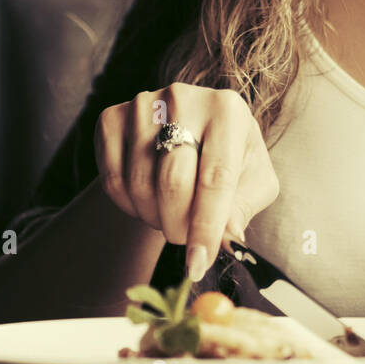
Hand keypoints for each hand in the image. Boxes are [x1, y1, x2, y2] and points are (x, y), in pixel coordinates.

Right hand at [94, 83, 279, 281]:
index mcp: (228, 110)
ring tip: (170, 213)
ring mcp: (144, 104)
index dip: (205, 226)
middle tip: (184, 239)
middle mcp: (184, 98)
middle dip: (177, 226)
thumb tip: (230, 237)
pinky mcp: (112, 117)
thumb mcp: (252, 180)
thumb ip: (244, 208)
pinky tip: (146, 200)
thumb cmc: (228, 160)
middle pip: (172, 181)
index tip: (197, 265)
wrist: (187, 133)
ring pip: (140, 184)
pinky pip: (112, 179)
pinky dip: (128, 205)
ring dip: (153, 217)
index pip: (215, 177)